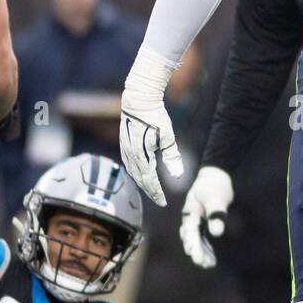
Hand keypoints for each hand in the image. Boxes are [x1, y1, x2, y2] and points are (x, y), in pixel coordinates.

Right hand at [120, 47, 182, 206]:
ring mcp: (125, 150)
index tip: (164, 203)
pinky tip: (141, 175)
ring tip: (152, 191)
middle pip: (141, 180)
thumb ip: (172, 157)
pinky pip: (129, 164)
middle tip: (160, 201)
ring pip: (133, 173)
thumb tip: (178, 176)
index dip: (157, 194)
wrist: (139, 99)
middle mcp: (131, 155)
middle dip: (150, 192)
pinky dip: (136, 173)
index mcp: (142, 156)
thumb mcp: (168, 137)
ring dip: (142, 184)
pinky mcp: (124, 144)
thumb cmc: (156, 116)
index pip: (150, 181)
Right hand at [180, 166, 234, 267]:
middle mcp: (190, 219)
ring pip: (196, 241)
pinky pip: (202, 240)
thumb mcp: (216, 197)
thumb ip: (216, 214)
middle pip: (191, 237)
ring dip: (200, 252)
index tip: (193, 253)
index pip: (190, 230)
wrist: (214, 178)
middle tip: (200, 262)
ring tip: (207, 265)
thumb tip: (217, 233)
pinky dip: (206, 250)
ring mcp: (195, 223)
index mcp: (190, 211)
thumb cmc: (214, 186)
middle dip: (195, 250)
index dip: (192, 242)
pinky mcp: (202, 226)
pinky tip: (211, 261)